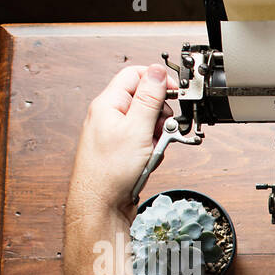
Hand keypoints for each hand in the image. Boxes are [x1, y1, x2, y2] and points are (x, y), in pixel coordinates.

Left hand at [66, 64, 173, 224]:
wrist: (100, 203)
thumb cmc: (109, 170)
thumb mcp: (136, 128)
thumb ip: (149, 98)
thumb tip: (156, 71)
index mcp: (109, 103)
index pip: (135, 75)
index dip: (158, 80)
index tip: (175, 93)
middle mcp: (110, 115)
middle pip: (145, 100)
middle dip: (161, 115)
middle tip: (165, 129)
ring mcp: (116, 133)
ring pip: (147, 123)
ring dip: (158, 136)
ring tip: (154, 149)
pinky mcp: (123, 150)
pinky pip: (144, 141)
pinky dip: (152, 149)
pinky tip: (148, 160)